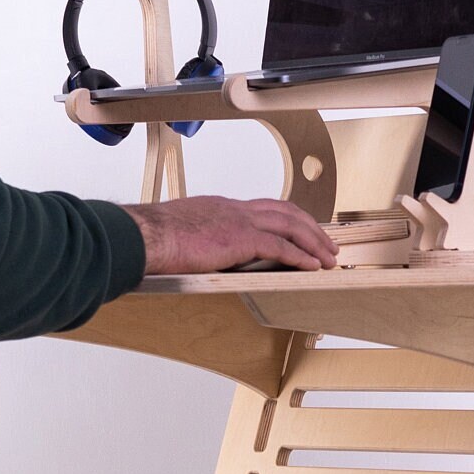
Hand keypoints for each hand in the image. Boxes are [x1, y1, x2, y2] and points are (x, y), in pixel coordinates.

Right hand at [127, 195, 339, 275]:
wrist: (145, 235)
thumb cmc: (154, 238)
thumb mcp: (182, 232)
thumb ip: (200, 239)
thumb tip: (202, 254)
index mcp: (223, 207)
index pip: (266, 208)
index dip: (290, 219)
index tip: (304, 230)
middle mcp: (236, 209)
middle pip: (286, 212)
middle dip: (311, 228)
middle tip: (328, 244)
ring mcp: (239, 221)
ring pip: (291, 226)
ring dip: (314, 242)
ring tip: (329, 257)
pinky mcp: (240, 239)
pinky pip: (280, 247)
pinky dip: (301, 256)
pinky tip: (313, 266)